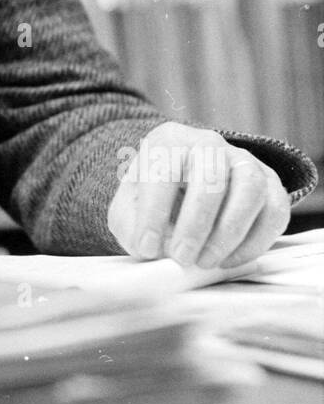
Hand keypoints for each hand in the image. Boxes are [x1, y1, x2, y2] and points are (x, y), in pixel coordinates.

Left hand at [108, 122, 289, 268]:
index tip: (147, 247)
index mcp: (168, 141)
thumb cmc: (153, 199)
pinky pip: (275, 209)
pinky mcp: (269, 183)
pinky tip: (230, 260)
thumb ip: (132, 225)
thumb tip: (153, 249)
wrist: (180, 189)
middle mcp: (208, 144)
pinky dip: (256, 241)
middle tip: (182, 258)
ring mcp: (243, 160)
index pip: (163, 169)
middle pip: (212, 176)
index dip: (153, 212)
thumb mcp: (128, 207)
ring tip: (206, 262)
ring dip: (230, 231)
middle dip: (196, 223)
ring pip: (250, 187)